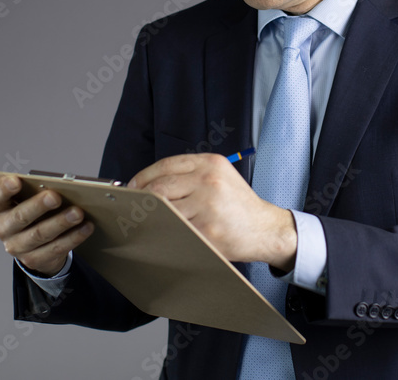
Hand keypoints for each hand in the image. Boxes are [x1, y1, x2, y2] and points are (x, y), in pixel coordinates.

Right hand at [0, 175, 92, 276]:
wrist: (31, 243)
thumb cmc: (30, 210)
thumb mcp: (25, 199)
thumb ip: (33, 191)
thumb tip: (59, 185)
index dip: (4, 189)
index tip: (16, 180)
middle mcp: (2, 229)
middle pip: (20, 217)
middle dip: (38, 206)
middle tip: (56, 196)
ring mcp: (16, 247)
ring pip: (40, 234)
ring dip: (61, 223)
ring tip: (78, 213)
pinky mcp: (33, 259)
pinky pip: (56, 248)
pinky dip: (73, 237)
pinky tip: (86, 227)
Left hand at [127, 153, 297, 270]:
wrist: (265, 228)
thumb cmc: (238, 205)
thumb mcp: (220, 176)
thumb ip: (190, 175)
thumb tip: (149, 185)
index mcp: (210, 163)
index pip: (165, 165)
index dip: (143, 177)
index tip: (132, 188)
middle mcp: (209, 181)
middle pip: (160, 188)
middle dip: (143, 200)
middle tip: (135, 209)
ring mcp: (208, 206)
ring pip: (164, 211)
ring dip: (152, 218)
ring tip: (148, 222)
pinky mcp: (208, 230)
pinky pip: (176, 231)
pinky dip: (165, 233)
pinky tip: (164, 234)